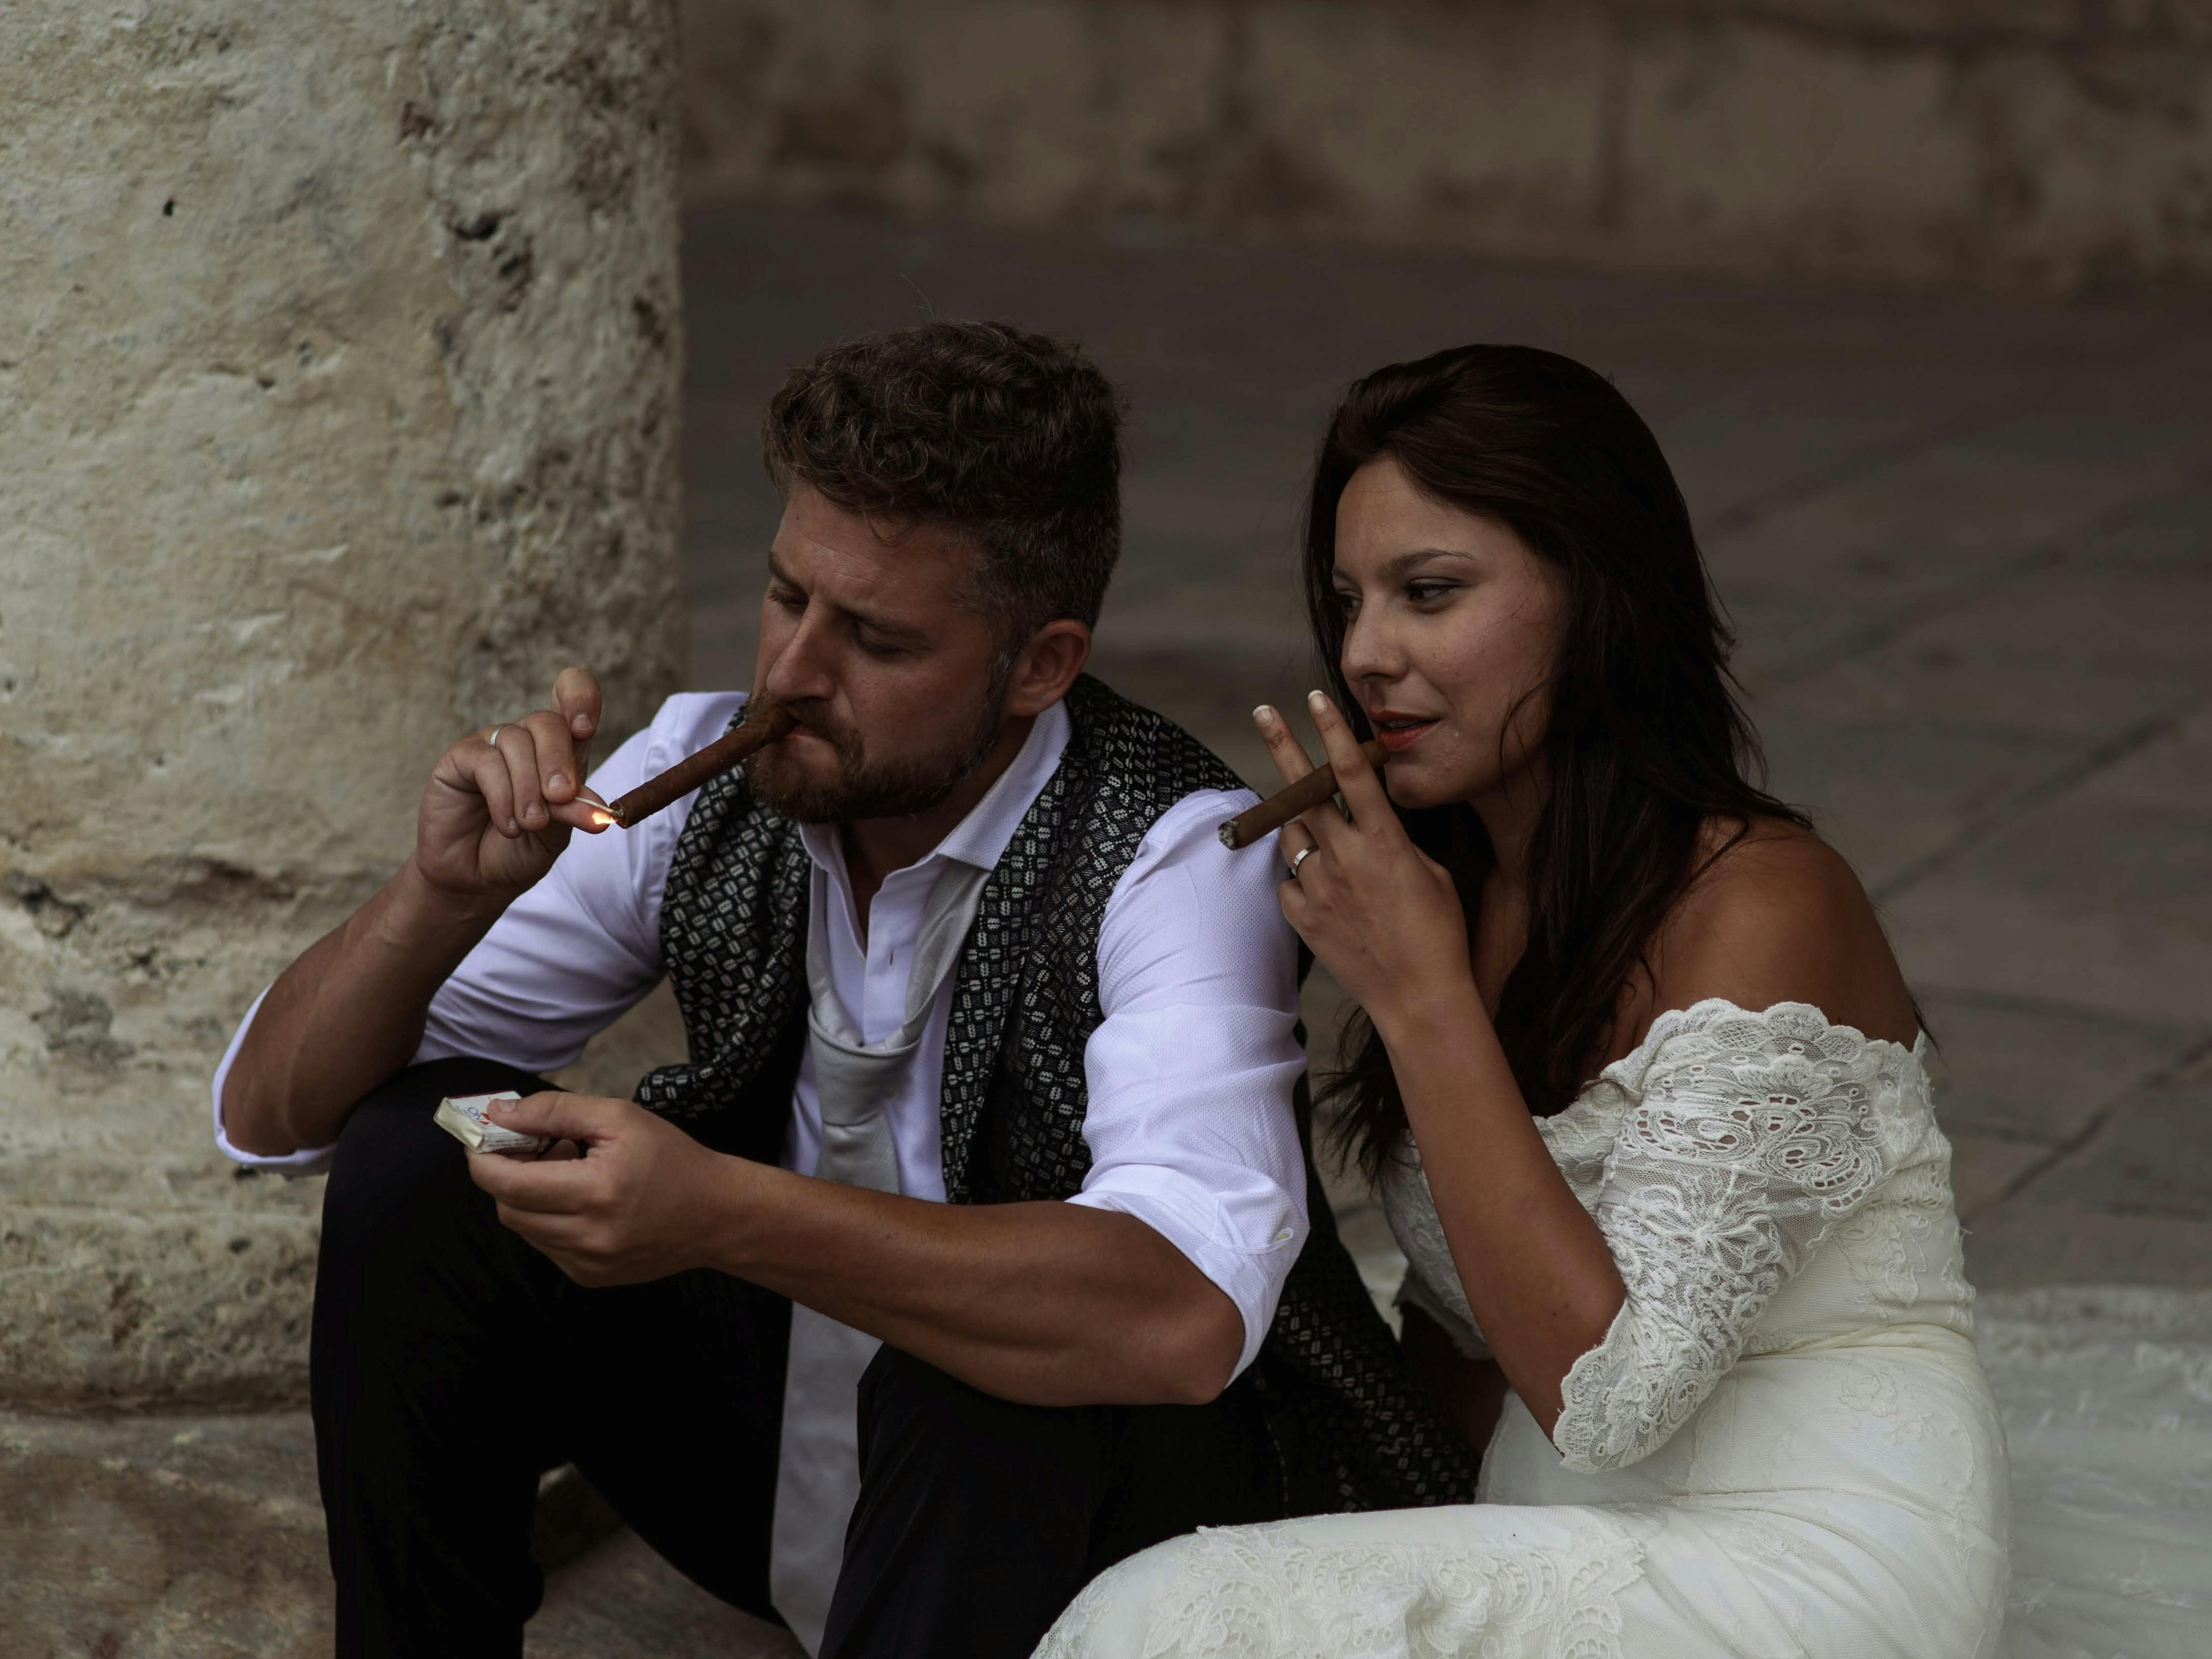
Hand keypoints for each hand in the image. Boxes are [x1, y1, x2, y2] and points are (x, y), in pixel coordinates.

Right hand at [412, 667, 612, 903]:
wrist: (477, 879)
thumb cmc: (520, 851)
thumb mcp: (557, 834)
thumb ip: (574, 811)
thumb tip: (600, 809)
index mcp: (560, 750)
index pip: (573, 697)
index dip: (581, 698)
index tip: (585, 728)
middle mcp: (527, 740)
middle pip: (548, 721)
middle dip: (558, 761)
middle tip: (560, 797)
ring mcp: (493, 745)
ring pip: (517, 742)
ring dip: (529, 789)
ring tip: (532, 825)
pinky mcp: (461, 757)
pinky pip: (487, 762)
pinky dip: (503, 797)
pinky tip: (509, 825)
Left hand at [464, 1092, 744, 1285]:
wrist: (716, 1214)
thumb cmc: (671, 1158)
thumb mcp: (619, 1118)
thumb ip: (555, 1111)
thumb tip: (499, 1114)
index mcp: (596, 1193)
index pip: (509, 1184)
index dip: (484, 1160)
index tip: (481, 1139)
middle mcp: (588, 1238)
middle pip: (508, 1210)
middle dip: (506, 1176)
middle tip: (531, 1149)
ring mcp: (588, 1265)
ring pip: (525, 1230)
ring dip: (529, 1199)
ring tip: (565, 1174)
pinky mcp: (591, 1279)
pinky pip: (548, 1247)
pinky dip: (549, 1221)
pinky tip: (580, 1202)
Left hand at [1256, 691, 1475, 1027]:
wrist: (1419, 998)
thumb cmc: (1438, 934)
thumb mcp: (1431, 874)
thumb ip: (1393, 842)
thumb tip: (1369, 825)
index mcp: (1385, 843)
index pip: (1353, 774)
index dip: (1333, 733)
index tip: (1315, 700)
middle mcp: (1345, 859)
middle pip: (1303, 792)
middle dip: (1283, 746)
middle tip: (1264, 713)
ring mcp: (1319, 888)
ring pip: (1293, 836)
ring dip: (1300, 825)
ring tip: (1324, 839)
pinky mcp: (1303, 918)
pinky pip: (1289, 881)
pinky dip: (1301, 877)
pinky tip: (1325, 892)